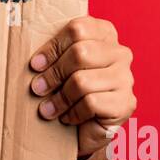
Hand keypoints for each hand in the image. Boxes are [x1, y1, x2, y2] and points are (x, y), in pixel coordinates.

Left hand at [28, 15, 135, 157]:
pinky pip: (91, 103)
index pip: (78, 29)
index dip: (53, 47)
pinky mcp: (126, 103)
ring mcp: (126, 78)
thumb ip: (54, 54)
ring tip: (47, 109)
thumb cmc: (70, 91)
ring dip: (59, 98)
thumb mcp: (62, 66)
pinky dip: (73, 112)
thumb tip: (34, 61)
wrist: (86, 129)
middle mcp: (120, 53)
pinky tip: (67, 117)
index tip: (35, 64)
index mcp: (105, 34)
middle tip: (37, 88)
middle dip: (53, 74)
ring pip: (83, 81)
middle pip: (81, 53)